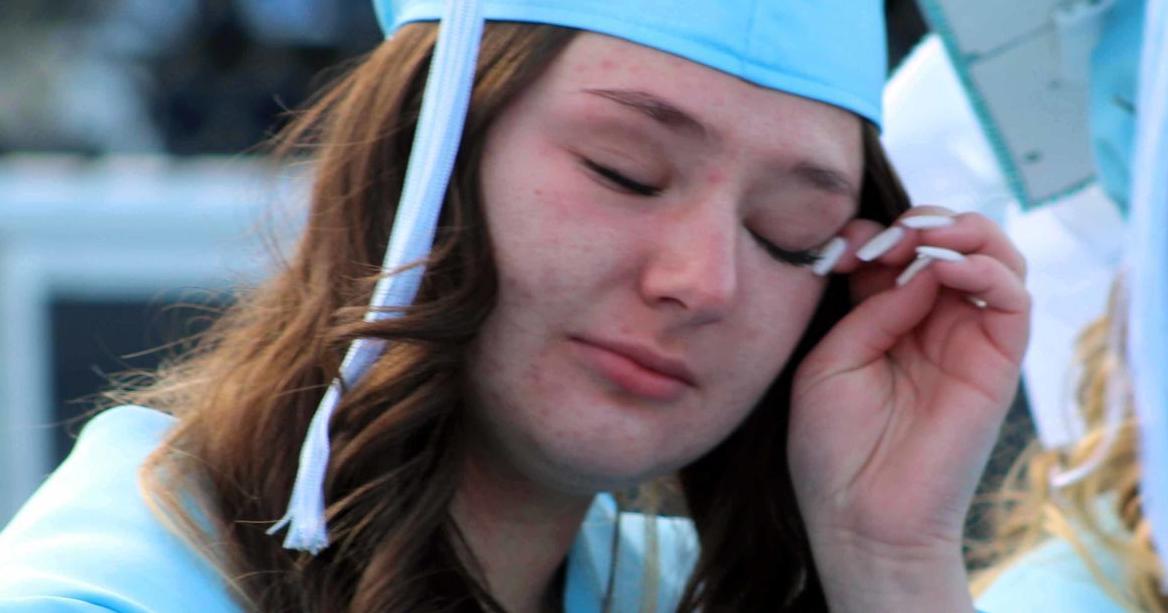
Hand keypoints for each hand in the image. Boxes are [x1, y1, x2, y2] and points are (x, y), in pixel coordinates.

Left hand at [788, 207, 1029, 611]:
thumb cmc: (832, 445)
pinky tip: (945, 268)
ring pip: (994, 257)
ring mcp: (968, 339)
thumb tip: (917, 266)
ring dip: (964, 231)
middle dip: (920, 223)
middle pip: (949, 242)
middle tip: (886, 237)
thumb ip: (872, 307)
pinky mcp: (999, 362)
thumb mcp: (832, 360)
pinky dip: (987, 268)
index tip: (840, 246)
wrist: (859, 514)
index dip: (874, 233)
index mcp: (884, 318)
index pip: (896, 249)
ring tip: (924, 239)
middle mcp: (931, 322)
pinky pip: (1013, 298)